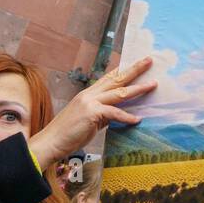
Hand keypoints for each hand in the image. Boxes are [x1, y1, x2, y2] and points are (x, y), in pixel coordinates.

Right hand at [29, 58, 154, 168]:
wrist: (50, 142)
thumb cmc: (67, 134)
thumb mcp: (88, 120)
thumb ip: (103, 114)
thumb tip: (118, 114)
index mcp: (87, 94)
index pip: (108, 78)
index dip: (122, 69)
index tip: (135, 62)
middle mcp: (89, 94)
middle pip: (116, 79)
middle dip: (134, 69)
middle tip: (149, 60)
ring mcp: (90, 102)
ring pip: (119, 92)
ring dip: (138, 88)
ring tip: (153, 84)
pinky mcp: (91, 114)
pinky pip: (114, 113)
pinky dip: (127, 117)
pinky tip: (137, 120)